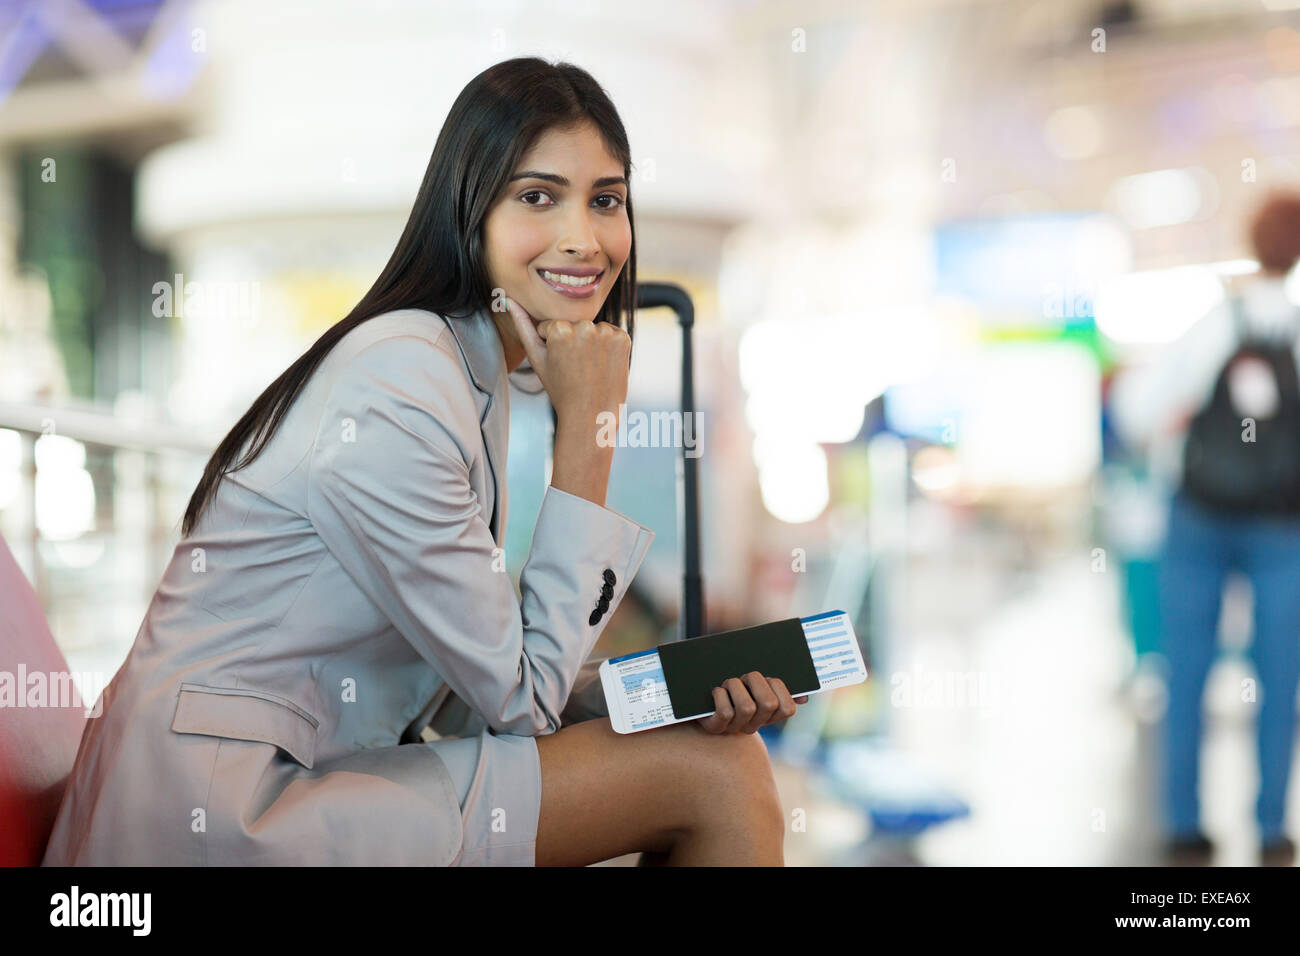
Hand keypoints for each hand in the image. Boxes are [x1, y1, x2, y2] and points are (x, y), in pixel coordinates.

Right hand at [504, 296, 629, 426]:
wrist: (592, 414)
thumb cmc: (560, 389)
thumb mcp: (537, 358)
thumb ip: (522, 326)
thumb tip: (509, 300)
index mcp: (560, 329)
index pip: (552, 326)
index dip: (553, 346)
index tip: (560, 364)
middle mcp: (584, 325)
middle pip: (573, 325)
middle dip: (572, 342)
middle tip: (575, 368)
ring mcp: (606, 332)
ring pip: (592, 329)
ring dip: (590, 343)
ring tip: (589, 367)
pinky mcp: (623, 338)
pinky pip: (610, 333)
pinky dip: (607, 346)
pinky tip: (603, 364)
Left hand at [695, 672, 809, 734]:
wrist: (699, 701)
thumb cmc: (730, 688)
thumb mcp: (754, 684)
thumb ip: (776, 686)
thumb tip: (804, 697)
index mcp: (768, 715)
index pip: (788, 708)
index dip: (779, 688)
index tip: (767, 678)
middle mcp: (754, 725)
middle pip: (768, 704)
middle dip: (756, 681)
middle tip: (744, 677)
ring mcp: (735, 728)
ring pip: (746, 707)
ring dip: (735, 686)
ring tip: (727, 683)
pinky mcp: (715, 728)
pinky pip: (725, 712)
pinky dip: (720, 695)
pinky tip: (716, 691)